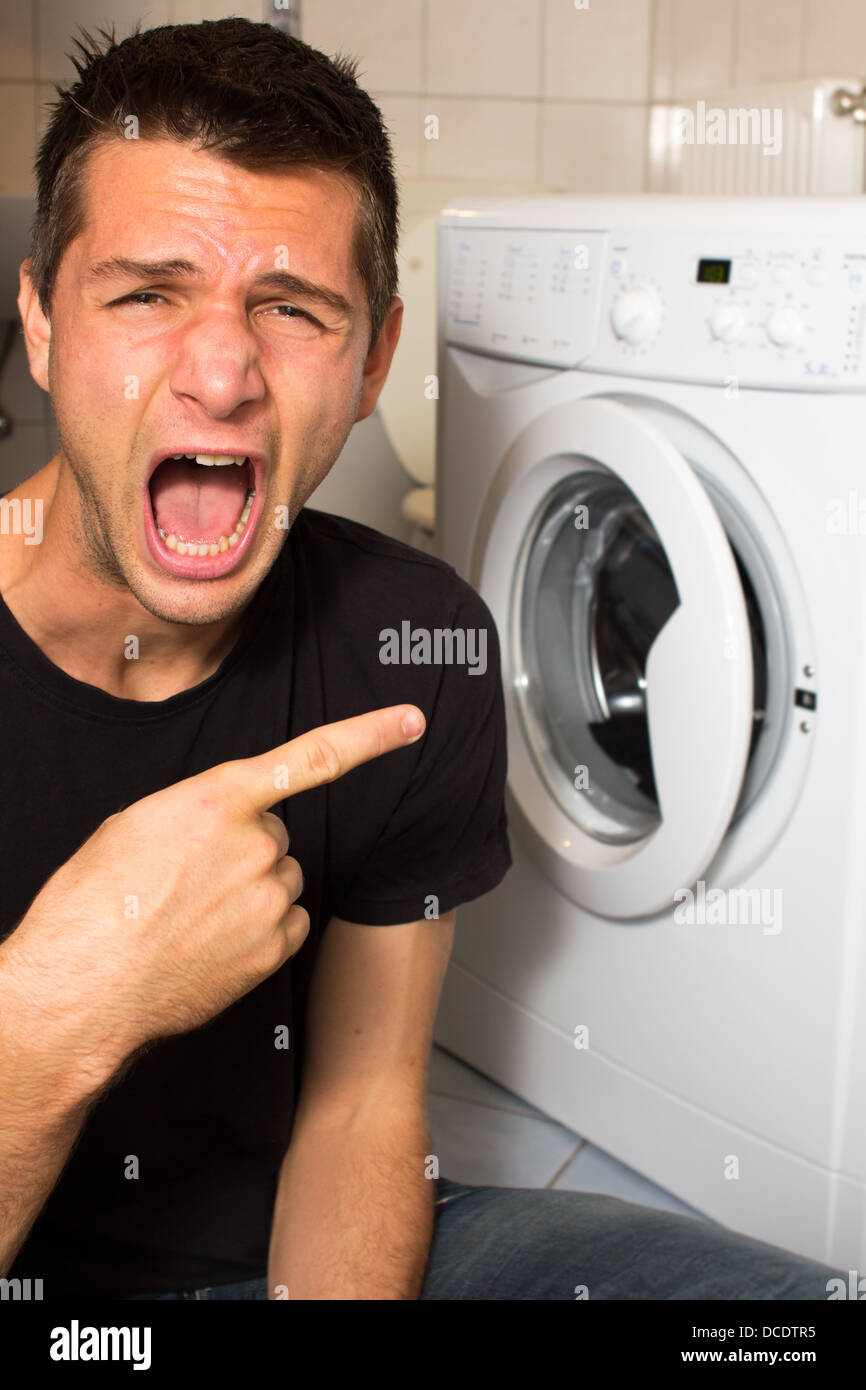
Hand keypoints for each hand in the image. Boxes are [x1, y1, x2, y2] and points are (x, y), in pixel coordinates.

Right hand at [1, 704, 425, 1084]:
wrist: (84, 985)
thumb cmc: (97, 903)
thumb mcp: (138, 824)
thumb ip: (200, 810)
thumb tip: (222, 824)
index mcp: (218, 799)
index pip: (313, 756)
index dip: (370, 734)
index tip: (411, 721)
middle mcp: (256, 845)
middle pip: (276, 834)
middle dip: (245, 848)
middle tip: (191, 877)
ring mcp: (270, 899)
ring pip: (282, 880)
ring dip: (252, 890)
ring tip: (195, 913)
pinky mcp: (275, 948)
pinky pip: (289, 923)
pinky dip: (263, 929)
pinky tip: (216, 939)